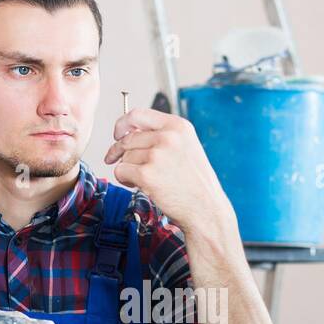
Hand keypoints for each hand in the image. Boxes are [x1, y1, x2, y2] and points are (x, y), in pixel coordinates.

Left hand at [103, 108, 236, 236]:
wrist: (205, 209)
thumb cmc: (196, 183)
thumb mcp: (186, 147)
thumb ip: (162, 135)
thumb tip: (130, 132)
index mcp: (178, 126)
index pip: (137, 114)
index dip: (123, 124)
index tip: (118, 134)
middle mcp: (168, 137)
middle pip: (128, 138)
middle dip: (120, 152)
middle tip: (123, 163)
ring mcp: (157, 155)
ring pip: (124, 156)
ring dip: (128, 169)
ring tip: (145, 180)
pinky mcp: (146, 174)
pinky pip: (121, 171)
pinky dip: (125, 180)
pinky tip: (139, 186)